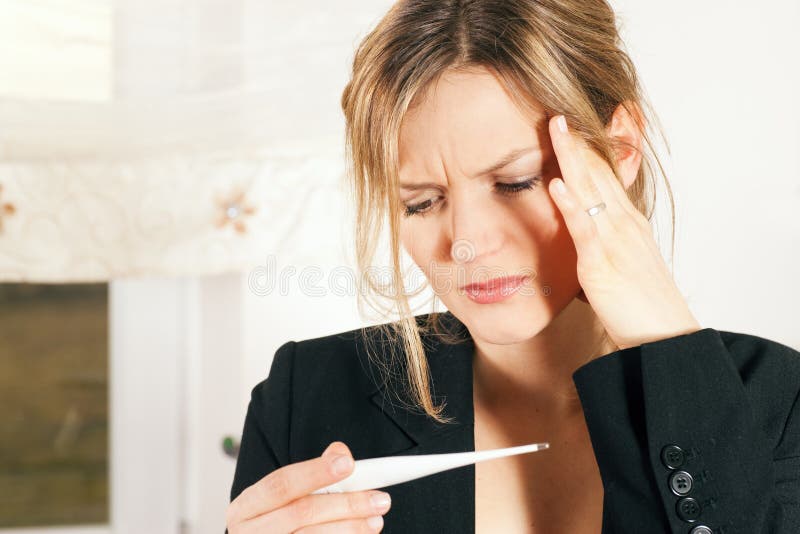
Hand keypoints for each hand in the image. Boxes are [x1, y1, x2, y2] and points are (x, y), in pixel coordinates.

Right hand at [226, 441, 390, 532]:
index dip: (315, 472)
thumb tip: (339, 453)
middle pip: (302, 513)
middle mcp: (250, 533)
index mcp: (247, 508)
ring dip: (350, 528)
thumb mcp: (279, 500)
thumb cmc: (270, 527)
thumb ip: (309, 476)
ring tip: (375, 520)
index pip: (281, 483)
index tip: (348, 463)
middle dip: (345, 503)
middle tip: (378, 498)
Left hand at [546, 114, 701, 349]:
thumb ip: (603, 246)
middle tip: (560, 110)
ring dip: (572, 157)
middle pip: (599, 173)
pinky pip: (585, 229)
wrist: (665, 339)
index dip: (591, 149)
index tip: (576, 123)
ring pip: (591, 190)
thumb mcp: (622, 266)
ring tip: (555, 127)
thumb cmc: (642, 307)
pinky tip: (557, 183)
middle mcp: (623, 225)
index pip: (607, 177)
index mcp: (627, 224)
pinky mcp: (603, 264)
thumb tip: (587, 238)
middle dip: (579, 141)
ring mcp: (615, 241)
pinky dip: (571, 203)